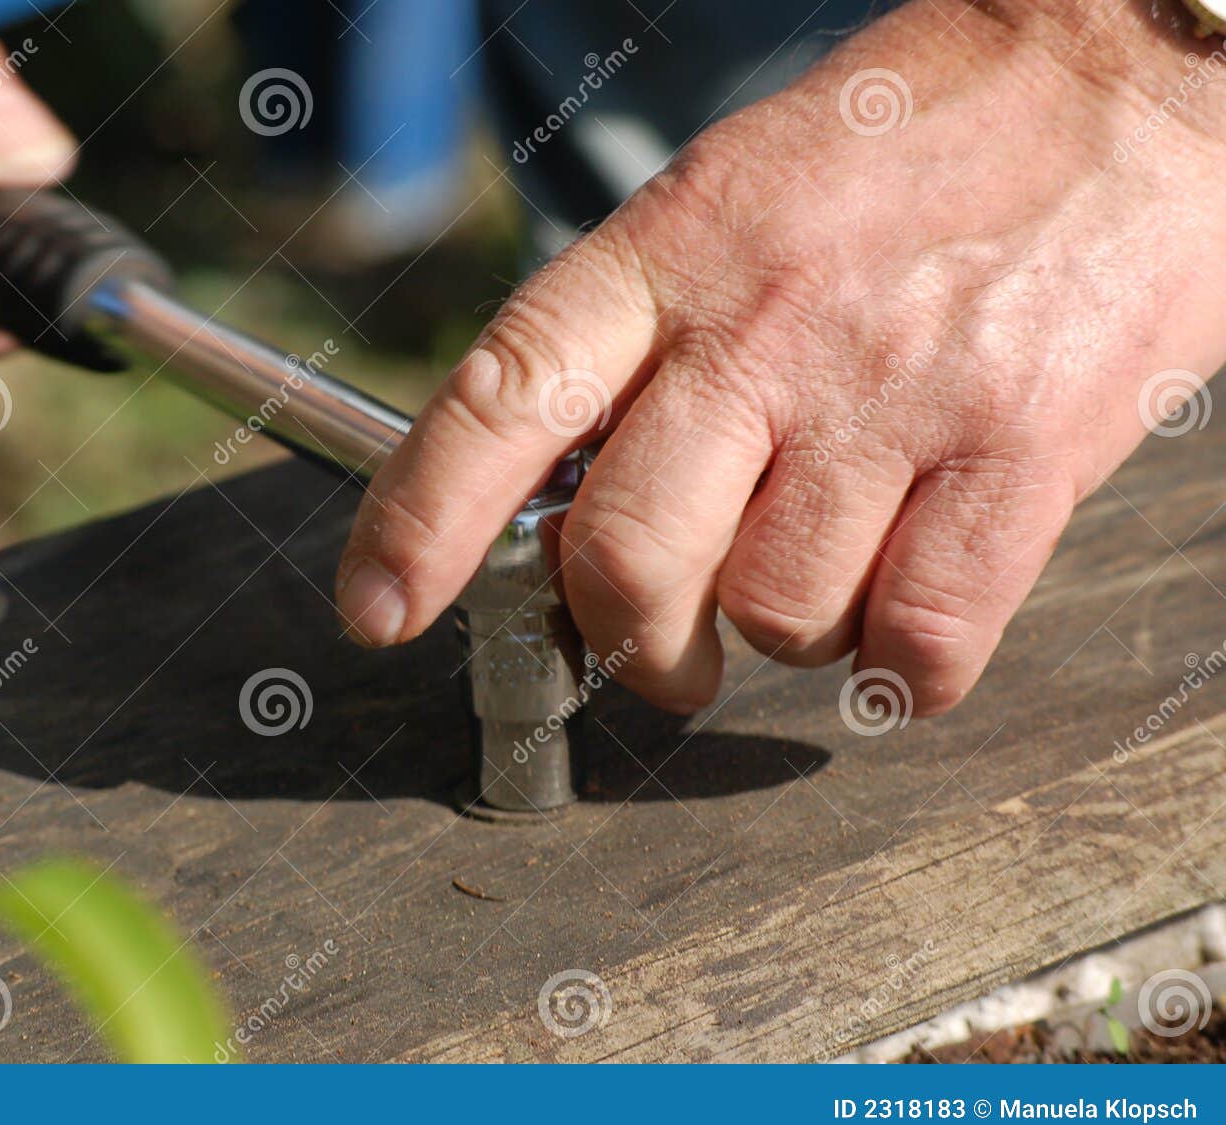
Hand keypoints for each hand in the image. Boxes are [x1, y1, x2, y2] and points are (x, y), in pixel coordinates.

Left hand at [336, 0, 1225, 716]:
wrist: (1124, 75)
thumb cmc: (913, 145)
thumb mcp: (732, 197)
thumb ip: (643, 347)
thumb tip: (565, 503)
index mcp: (672, 252)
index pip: (501, 399)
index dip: (419, 521)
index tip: (379, 607)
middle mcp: (765, 331)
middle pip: (627, 558)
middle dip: (630, 639)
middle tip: (660, 648)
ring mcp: (894, 398)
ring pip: (772, 615)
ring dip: (781, 630)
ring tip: (829, 560)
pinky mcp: (1020, 456)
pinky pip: (916, 645)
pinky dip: (899, 669)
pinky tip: (909, 608)